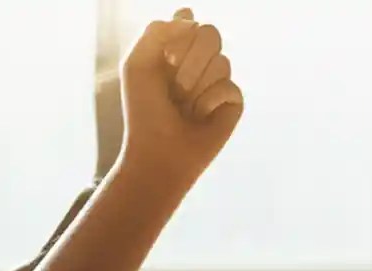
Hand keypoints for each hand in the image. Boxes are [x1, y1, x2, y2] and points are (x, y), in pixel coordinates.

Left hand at [119, 9, 242, 184]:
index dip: (179, 36)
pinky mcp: (233, 101)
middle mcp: (200, 61)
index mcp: (176, 48)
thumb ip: (157, 30)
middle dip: (189, 59)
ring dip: (196, 85)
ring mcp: (218, 80)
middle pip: (211, 33)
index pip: (188, 21)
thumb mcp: (138, 63)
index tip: (165, 59)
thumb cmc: (145, 110)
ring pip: (221, 61)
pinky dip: (209, 101)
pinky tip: (200, 117)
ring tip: (185, 106)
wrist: (159, 150)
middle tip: (174, 85)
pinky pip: (229, 85)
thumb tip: (192, 18)